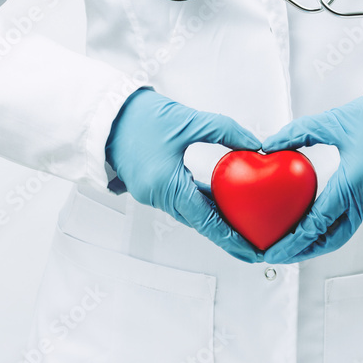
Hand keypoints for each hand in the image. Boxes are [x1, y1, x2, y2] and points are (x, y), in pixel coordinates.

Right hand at [105, 88, 262, 262]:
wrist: (108, 114)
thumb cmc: (141, 116)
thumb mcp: (190, 120)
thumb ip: (226, 131)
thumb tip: (253, 143)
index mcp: (165, 185)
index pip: (205, 220)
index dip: (230, 237)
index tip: (249, 249)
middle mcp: (156, 195)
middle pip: (198, 221)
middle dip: (226, 232)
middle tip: (253, 240)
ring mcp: (150, 193)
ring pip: (189, 212)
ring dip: (213, 217)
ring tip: (242, 222)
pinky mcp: (149, 186)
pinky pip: (179, 201)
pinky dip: (199, 202)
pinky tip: (218, 197)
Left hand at [261, 89, 362, 263]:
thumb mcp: (333, 121)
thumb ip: (299, 133)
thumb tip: (269, 144)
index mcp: (353, 184)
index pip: (318, 223)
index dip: (292, 240)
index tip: (272, 249)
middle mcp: (362, 199)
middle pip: (329, 240)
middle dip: (300, 252)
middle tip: (275, 255)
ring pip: (339, 235)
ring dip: (313, 245)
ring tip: (288, 247)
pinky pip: (346, 223)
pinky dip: (325, 231)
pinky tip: (308, 226)